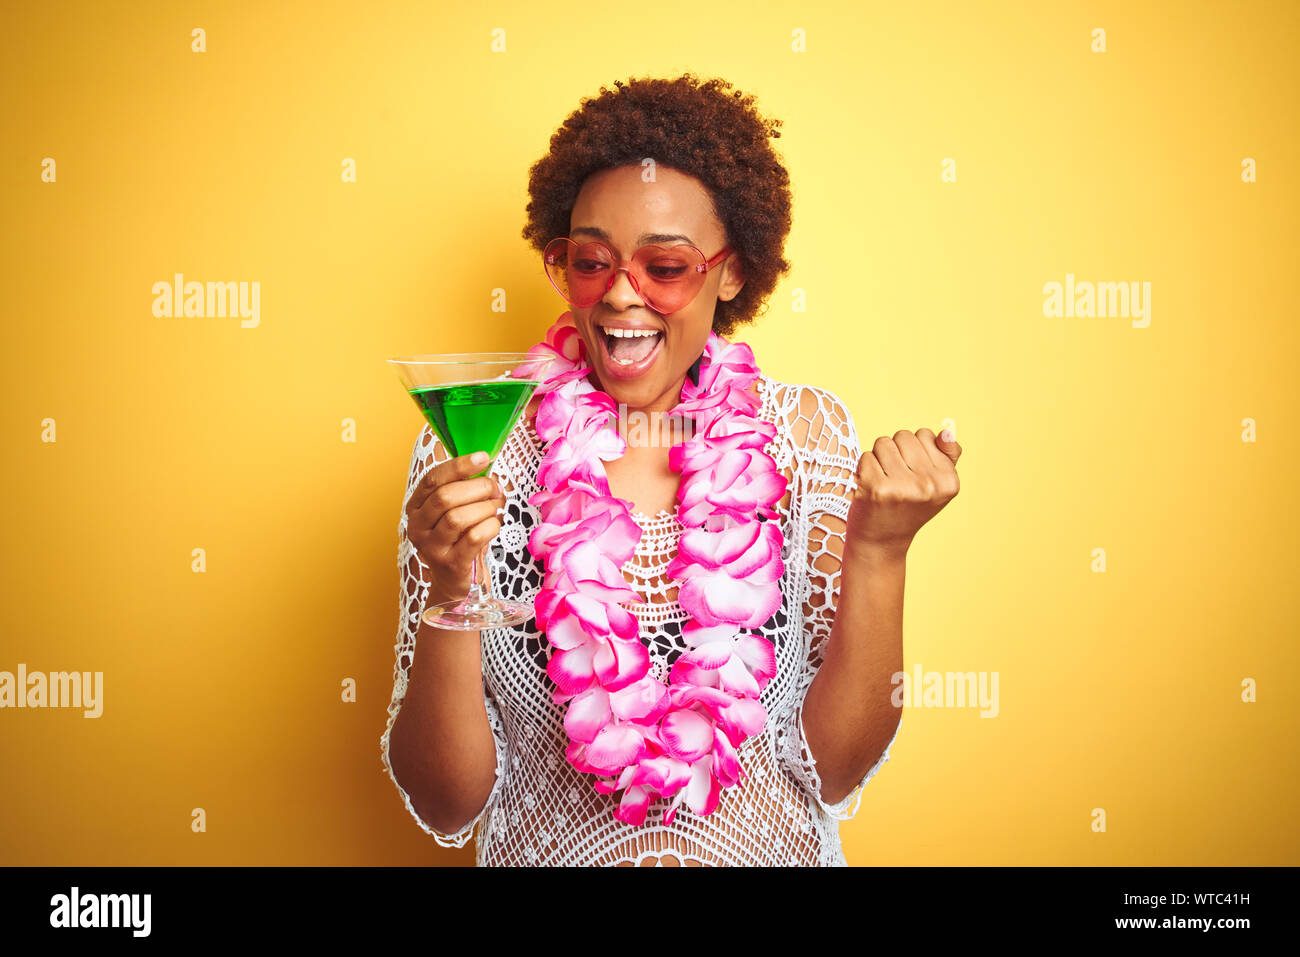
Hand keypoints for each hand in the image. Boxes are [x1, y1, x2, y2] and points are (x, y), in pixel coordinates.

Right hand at [405, 451, 506, 603]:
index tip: (483, 457)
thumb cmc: (459, 538)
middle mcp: (418, 526)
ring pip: (458, 518)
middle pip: (445, 497)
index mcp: (416, 507)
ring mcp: (431, 547)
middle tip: (494, 489)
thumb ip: (467, 488)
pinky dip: (490, 526)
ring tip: (495, 508)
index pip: (432, 479)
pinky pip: (474, 538)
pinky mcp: (450, 564)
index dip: (459, 466)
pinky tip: (494, 524)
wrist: (455, 579)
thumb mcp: (457, 509)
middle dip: (477, 488)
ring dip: (484, 508)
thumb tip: (490, 472)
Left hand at [846, 428, 961, 556]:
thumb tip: (946, 431)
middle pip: (903, 436)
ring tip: (884, 483)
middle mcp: (929, 484)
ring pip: (883, 443)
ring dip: (879, 459)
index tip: (913, 475)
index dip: (914, 451)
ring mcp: (902, 487)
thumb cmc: (907, 507)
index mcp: (948, 481)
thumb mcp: (937, 485)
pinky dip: (864, 470)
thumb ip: (947, 456)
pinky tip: (870, 489)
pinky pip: (866, 456)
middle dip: (895, 452)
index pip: (925, 435)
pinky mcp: (876, 488)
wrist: (882, 543)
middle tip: (896, 480)